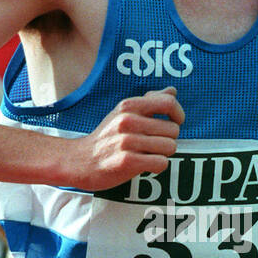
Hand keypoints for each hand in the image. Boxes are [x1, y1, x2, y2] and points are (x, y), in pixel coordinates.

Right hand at [65, 87, 183, 190]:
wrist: (80, 161)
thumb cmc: (107, 137)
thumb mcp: (123, 112)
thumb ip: (149, 101)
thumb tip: (172, 91)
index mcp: (129, 105)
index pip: (168, 103)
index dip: (178, 114)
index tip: (175, 122)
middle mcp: (128, 121)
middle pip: (173, 130)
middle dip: (168, 139)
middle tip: (152, 144)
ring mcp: (127, 141)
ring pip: (170, 147)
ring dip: (163, 154)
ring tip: (147, 154)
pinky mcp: (127, 162)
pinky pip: (161, 163)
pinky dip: (157, 166)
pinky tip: (144, 165)